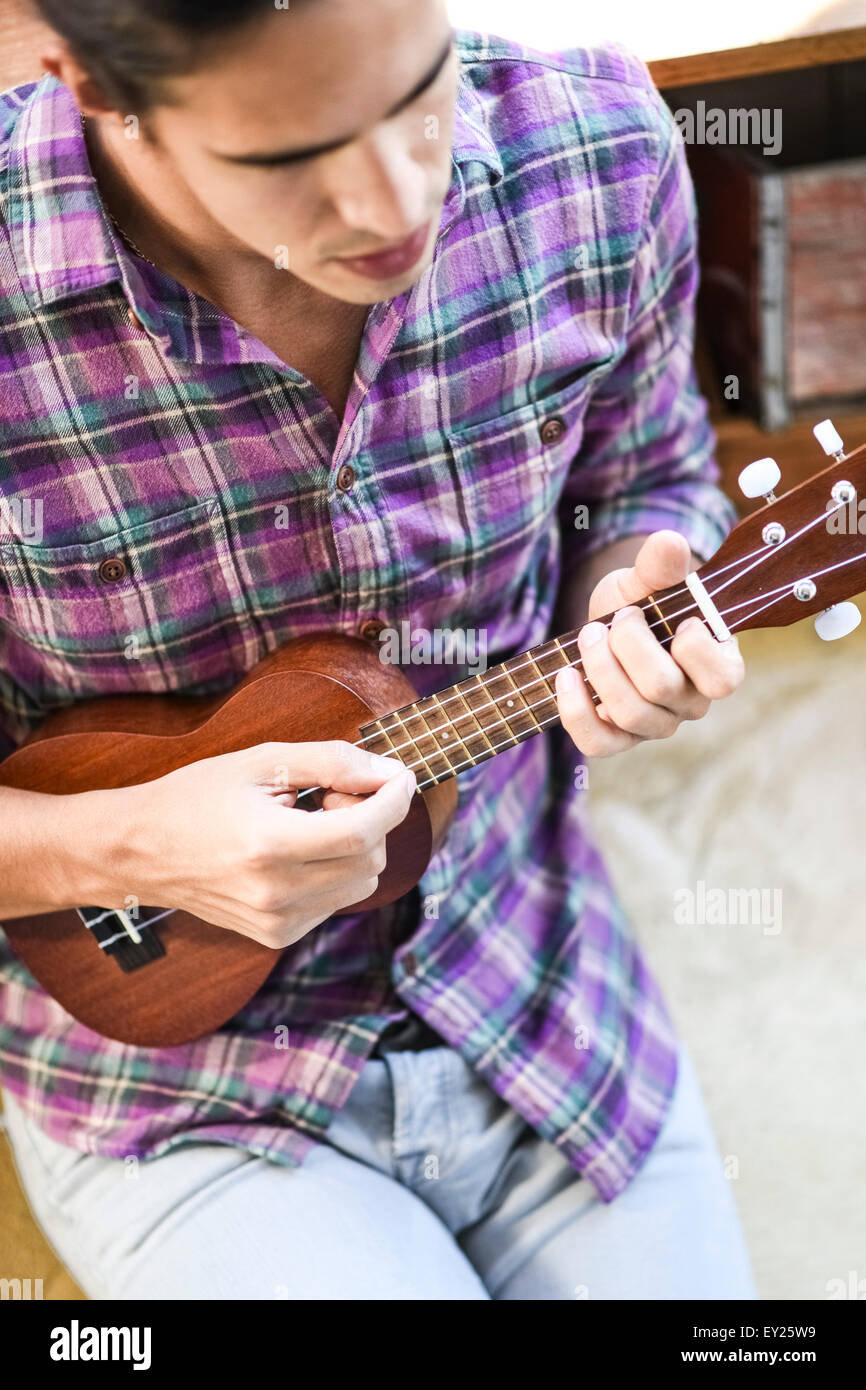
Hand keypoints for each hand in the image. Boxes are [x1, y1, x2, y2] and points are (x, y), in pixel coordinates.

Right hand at [104, 742, 415, 946]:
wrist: (140, 851)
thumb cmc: (197, 796)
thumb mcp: (263, 761)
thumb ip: (333, 762)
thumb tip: (390, 771)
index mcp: (269, 845)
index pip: (364, 830)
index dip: (394, 799)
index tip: (401, 775)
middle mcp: (276, 893)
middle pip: (372, 858)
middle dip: (369, 819)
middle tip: (329, 796)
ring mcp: (277, 922)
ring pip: (363, 883)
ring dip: (355, 848)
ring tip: (309, 823)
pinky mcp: (277, 937)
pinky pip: (336, 901)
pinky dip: (335, 871)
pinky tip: (296, 852)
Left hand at [554, 530, 743, 757]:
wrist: (609, 625)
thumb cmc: (642, 602)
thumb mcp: (650, 578)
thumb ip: (661, 564)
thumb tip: (669, 542)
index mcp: (718, 665)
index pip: (723, 680)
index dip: (696, 650)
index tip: (679, 619)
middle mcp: (691, 702)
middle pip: (662, 689)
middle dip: (629, 644)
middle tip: (618, 617)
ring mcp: (655, 724)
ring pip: (629, 714)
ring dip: (600, 668)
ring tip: (589, 634)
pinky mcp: (619, 738)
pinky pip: (598, 744)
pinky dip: (576, 710)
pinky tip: (565, 676)